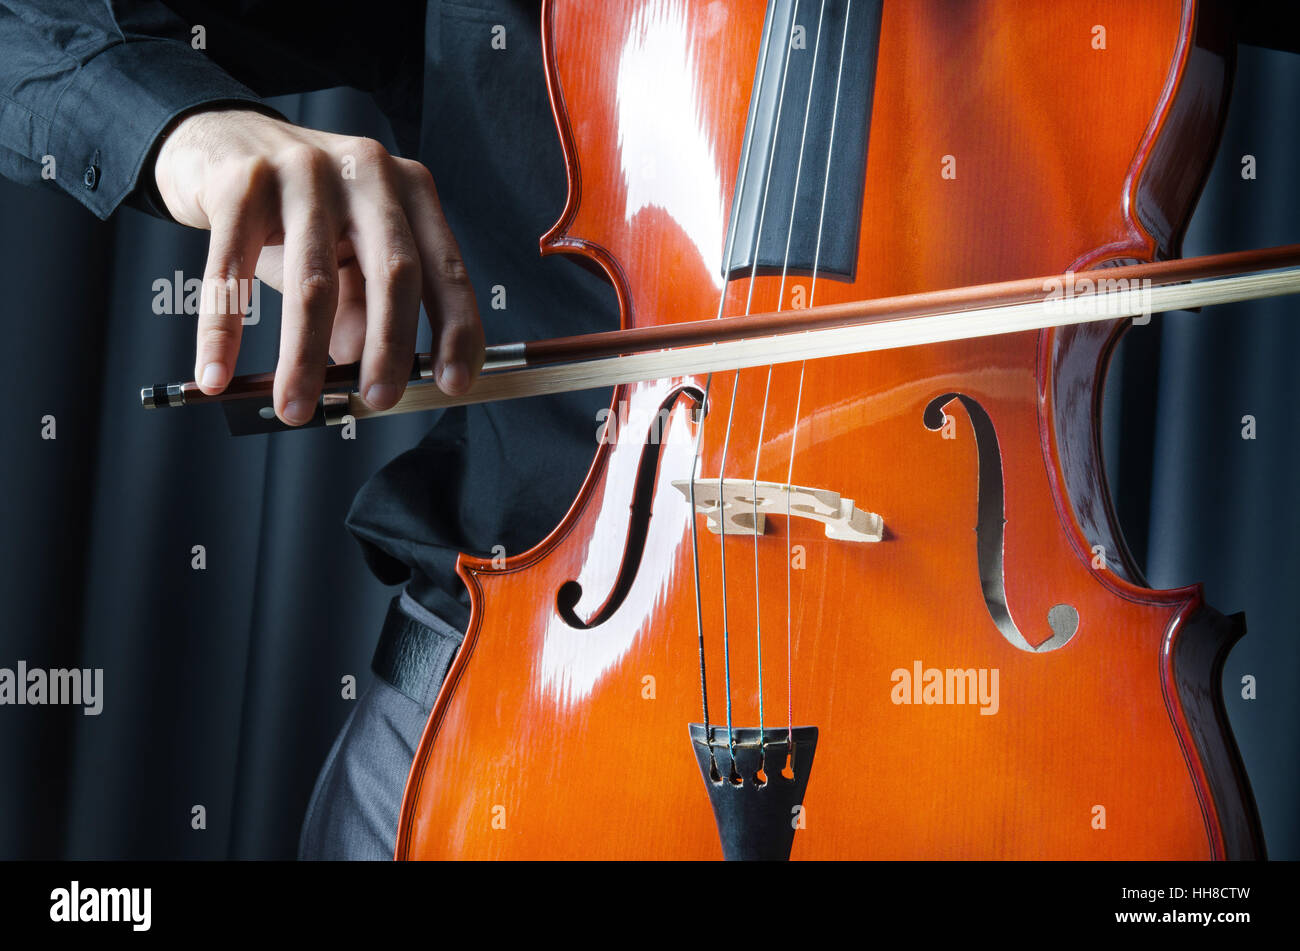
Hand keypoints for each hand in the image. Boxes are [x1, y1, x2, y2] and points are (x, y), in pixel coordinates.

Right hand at [153, 107, 483, 424]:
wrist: (218, 139)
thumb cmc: (299, 211)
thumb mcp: (346, 253)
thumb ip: (364, 306)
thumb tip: (369, 371)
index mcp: (411, 191)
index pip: (446, 268)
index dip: (455, 329)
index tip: (453, 383)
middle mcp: (368, 173)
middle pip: (393, 271)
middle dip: (390, 347)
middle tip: (380, 401)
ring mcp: (304, 171)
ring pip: (314, 282)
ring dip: (304, 356)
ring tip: (295, 410)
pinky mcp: (241, 182)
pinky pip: (232, 271)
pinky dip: (222, 331)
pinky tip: (215, 375)